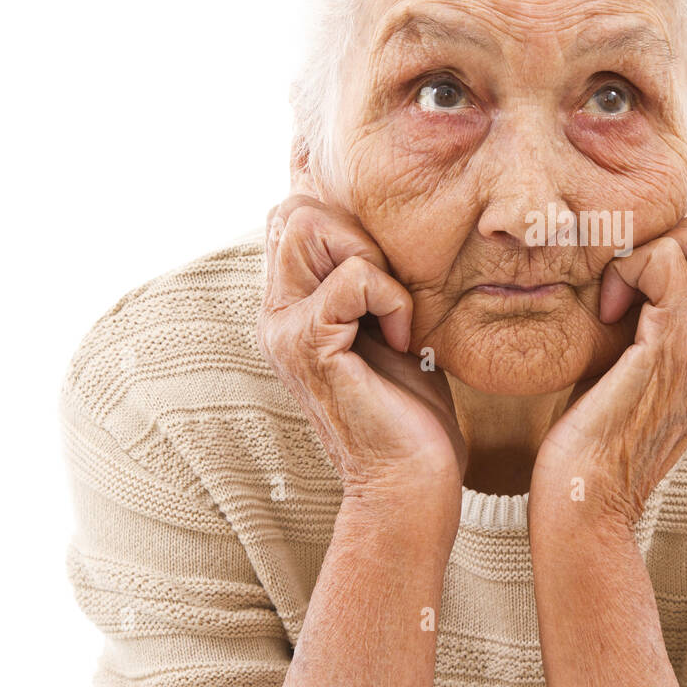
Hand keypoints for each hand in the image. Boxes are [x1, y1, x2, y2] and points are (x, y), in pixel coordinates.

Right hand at [257, 194, 466, 497]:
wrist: (410, 477)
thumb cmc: (410, 408)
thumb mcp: (386, 327)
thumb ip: (368, 281)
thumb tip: (385, 231)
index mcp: (290, 306)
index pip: (292, 215)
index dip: (346, 223)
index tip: (387, 276)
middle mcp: (275, 313)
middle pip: (295, 209)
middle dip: (357, 232)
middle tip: (390, 292)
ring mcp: (285, 329)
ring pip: (311, 226)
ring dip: (373, 260)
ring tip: (394, 315)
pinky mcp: (310, 345)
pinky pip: (353, 277)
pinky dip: (392, 300)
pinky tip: (402, 340)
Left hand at [532, 214, 686, 526]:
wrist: (590, 496)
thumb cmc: (601, 428)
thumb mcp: (651, 363)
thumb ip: (667, 315)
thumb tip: (646, 257)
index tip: (646, 282)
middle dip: (675, 235)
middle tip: (631, 283)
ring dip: (651, 251)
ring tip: (618, 299)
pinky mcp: (678, 344)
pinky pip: (663, 261)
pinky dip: (625, 271)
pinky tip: (606, 313)